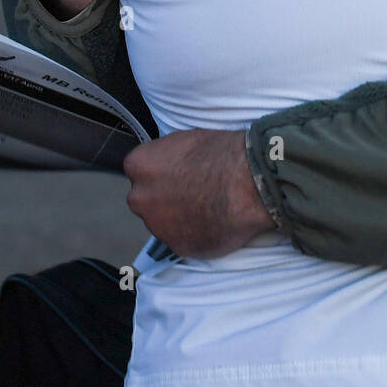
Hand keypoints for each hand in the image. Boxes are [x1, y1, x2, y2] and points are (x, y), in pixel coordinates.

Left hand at [123, 129, 272, 257]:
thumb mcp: (187, 139)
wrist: (246, 182)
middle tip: (192, 191)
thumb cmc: (221, 153)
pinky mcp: (177, 247)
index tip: (177, 172)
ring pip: (163, 222)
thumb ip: (168, 157)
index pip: (140, 169)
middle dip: (163, 197)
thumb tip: (169, 165)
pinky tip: (214, 222)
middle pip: (146, 198)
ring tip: (207, 208)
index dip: (160, 171)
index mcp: (140, 165)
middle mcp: (140, 198)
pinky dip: (194, 234)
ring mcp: (157, 226)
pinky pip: (182, 240)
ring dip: (178, 218)